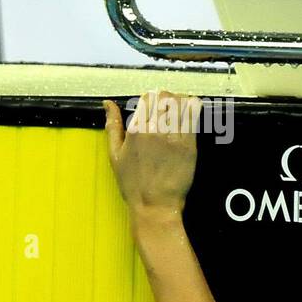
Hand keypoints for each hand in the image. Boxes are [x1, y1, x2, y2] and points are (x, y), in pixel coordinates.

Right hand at [103, 90, 199, 214]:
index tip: (150, 109)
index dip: (150, 100)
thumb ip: (112, 126)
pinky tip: (187, 115)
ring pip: (181, 102)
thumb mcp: (114, 154)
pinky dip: (192, 109)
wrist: (155, 205)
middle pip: (165, 96)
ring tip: (176, 112)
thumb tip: (107, 104)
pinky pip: (194, 115)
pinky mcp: (190, 144)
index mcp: (135, 131)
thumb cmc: (133, 183)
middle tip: (164, 110)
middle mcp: (155, 130)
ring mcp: (174, 136)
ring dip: (179, 102)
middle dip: (165, 99)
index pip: (148, 97)